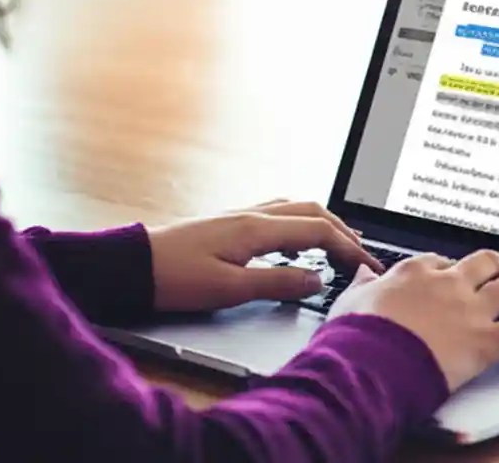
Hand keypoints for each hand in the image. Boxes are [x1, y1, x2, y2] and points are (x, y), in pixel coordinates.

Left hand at [147, 200, 383, 311]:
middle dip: (343, 231)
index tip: (366, 267)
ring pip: (295, 209)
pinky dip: (299, 224)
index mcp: (256, 229)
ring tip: (339, 243)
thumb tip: (316, 279)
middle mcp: (251, 215)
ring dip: (322, 223)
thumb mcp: (229, 290)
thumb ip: (277, 283)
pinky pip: (277, 214)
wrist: (132, 266)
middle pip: (312, 212)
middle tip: (361, 255)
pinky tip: (296, 242)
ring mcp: (239, 216)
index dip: (348, 248)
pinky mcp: (228, 223)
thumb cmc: (174, 278)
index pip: (318, 230)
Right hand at [328, 250, 498, 391]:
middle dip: (498, 264)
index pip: (439, 261)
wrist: (370, 363)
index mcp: (414, 273)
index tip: (452, 273)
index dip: (449, 268)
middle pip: (482, 263)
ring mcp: (470, 309)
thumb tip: (363, 274)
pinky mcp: (487, 339)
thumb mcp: (350, 302)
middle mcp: (448, 284)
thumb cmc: (357, 336)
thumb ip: (362, 285)